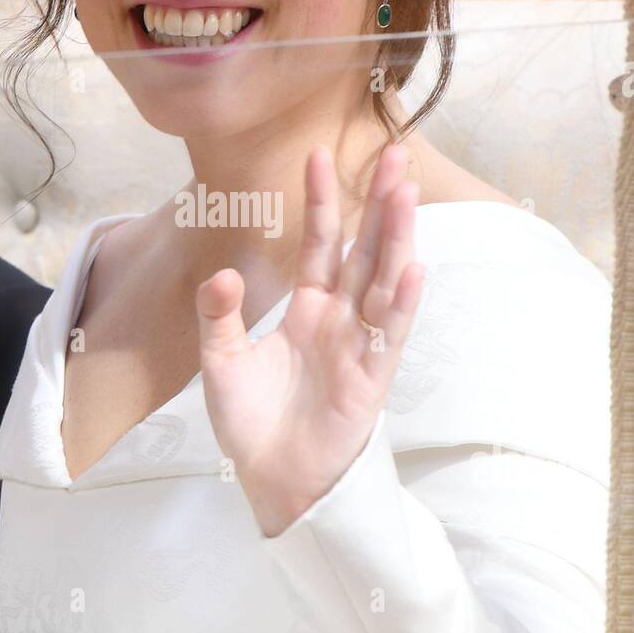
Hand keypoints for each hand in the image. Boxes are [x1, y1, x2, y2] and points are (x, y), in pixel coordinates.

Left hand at [194, 143, 423, 536]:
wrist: (271, 478)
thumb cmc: (252, 421)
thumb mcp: (222, 361)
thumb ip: (220, 316)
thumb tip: (223, 273)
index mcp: (309, 309)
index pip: (320, 244)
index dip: (321, 202)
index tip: (319, 155)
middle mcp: (340, 319)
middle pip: (365, 251)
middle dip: (379, 203)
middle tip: (396, 154)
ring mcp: (359, 346)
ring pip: (384, 281)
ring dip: (396, 237)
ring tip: (407, 191)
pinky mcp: (370, 380)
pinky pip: (389, 336)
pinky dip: (400, 303)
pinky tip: (413, 266)